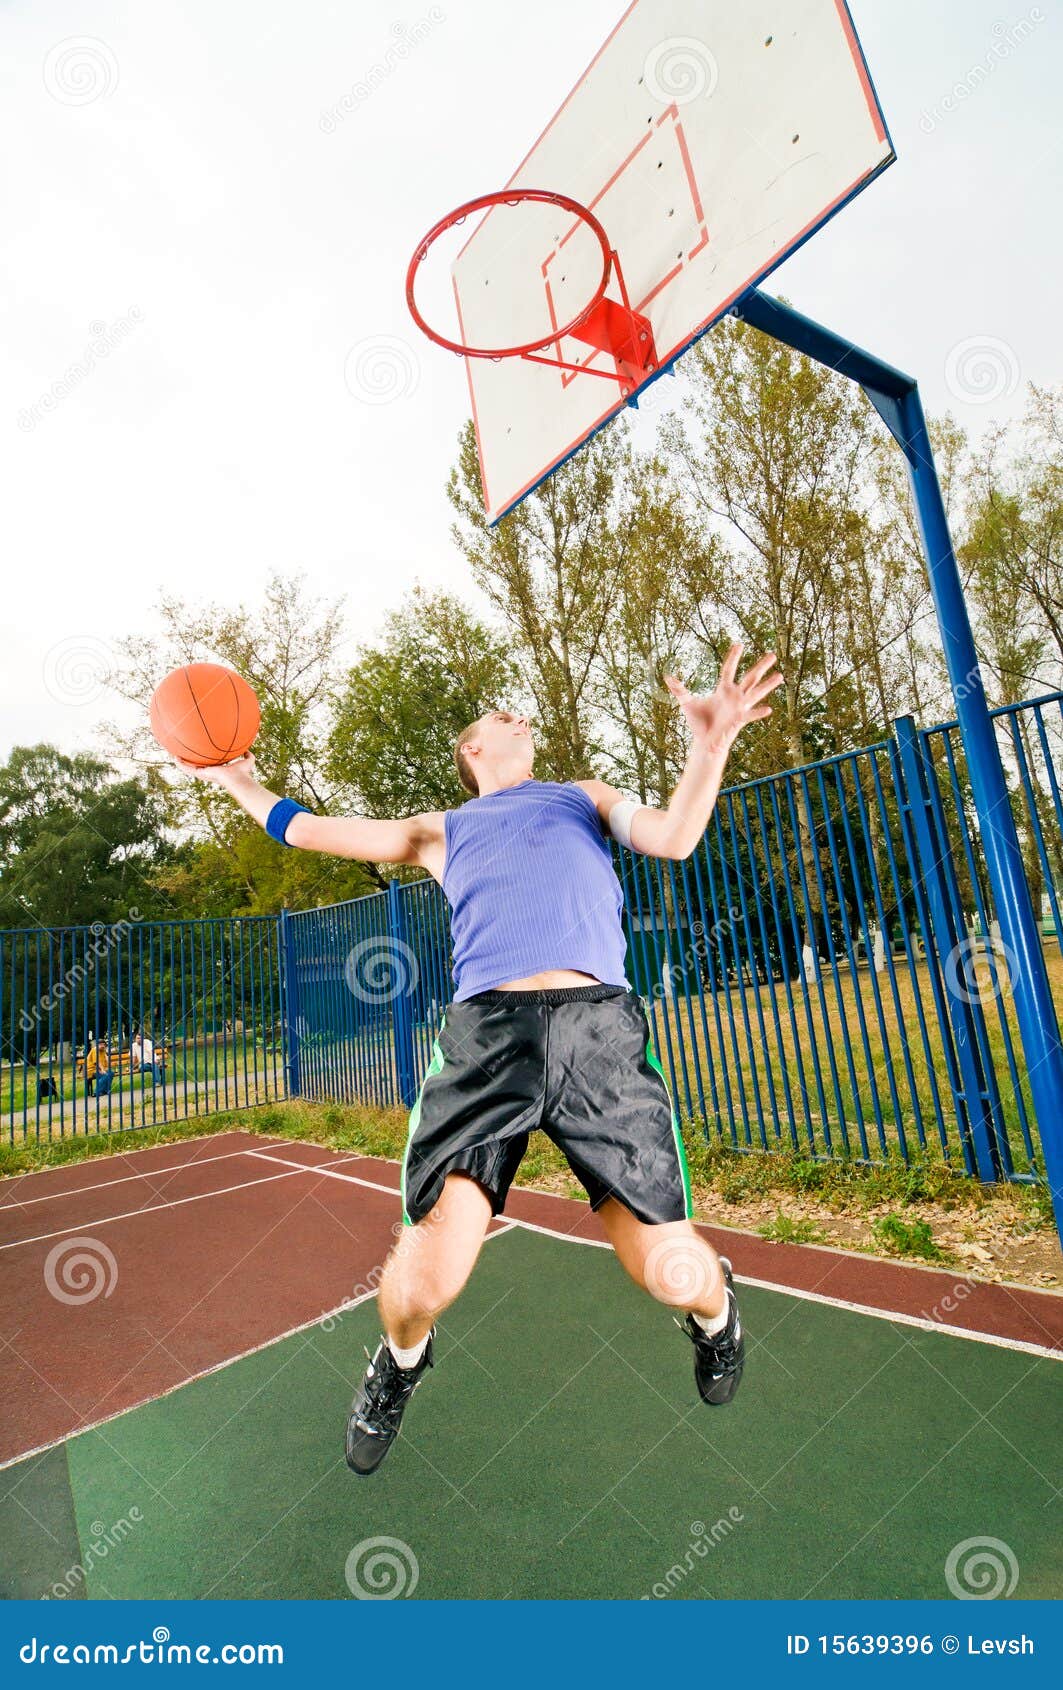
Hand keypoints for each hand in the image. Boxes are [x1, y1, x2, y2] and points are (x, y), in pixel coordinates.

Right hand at [173, 752, 256, 786]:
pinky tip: (174, 759)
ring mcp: (204, 773)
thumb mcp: (247, 761)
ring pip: (189, 768)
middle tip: (182, 754)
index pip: (208, 764)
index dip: (202, 760)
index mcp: (217, 769)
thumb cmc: (243, 772)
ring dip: (181, 763)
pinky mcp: (201, 774)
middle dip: (189, 761)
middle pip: (196, 766)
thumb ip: (248, 756)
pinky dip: (180, 765)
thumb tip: (248, 751)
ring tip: (174, 755)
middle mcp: (209, 772)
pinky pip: (187, 769)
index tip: (198, 754)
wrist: (237, 778)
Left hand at [664, 644, 782, 752]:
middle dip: (761, 666)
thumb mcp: (687, 703)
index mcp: (723, 690)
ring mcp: (739, 708)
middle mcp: (734, 696)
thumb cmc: (698, 723)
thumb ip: (680, 690)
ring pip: (756, 693)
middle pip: (750, 677)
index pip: (729, 669)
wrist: (704, 742)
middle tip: (773, 654)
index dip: (733, 657)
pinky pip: (750, 715)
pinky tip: (769, 709)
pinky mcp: (739, 720)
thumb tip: (667, 677)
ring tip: (781, 675)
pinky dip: (758, 713)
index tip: (739, 644)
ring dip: (768, 685)